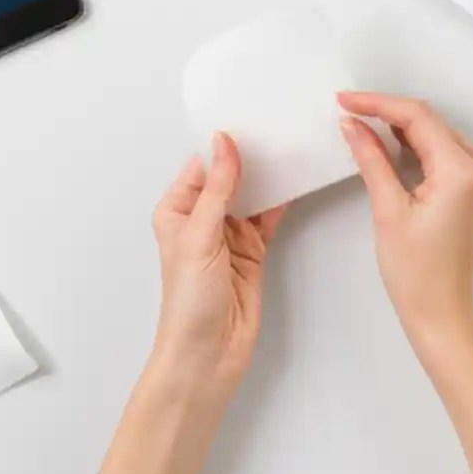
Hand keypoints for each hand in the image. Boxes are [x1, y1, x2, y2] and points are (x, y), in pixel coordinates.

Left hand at [152, 133, 286, 392]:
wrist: (207, 354)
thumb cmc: (187, 303)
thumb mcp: (200, 237)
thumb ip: (217, 190)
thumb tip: (225, 144)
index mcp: (176, 211)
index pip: (202, 166)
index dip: (224, 144)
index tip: (250, 118)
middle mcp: (201, 220)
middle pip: (230, 177)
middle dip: (251, 156)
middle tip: (277, 126)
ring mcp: (229, 236)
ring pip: (253, 194)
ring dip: (269, 176)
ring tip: (291, 147)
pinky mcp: (253, 252)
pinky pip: (269, 217)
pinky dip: (282, 201)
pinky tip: (296, 181)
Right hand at [338, 92, 472, 339]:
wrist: (440, 309)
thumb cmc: (416, 271)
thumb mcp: (388, 210)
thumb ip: (371, 160)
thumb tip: (352, 124)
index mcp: (461, 169)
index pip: (418, 117)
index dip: (378, 103)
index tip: (345, 99)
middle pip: (427, 120)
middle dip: (386, 110)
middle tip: (346, 107)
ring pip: (432, 132)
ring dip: (396, 124)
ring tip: (358, 120)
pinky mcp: (468, 185)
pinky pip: (438, 149)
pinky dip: (410, 142)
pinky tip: (382, 140)